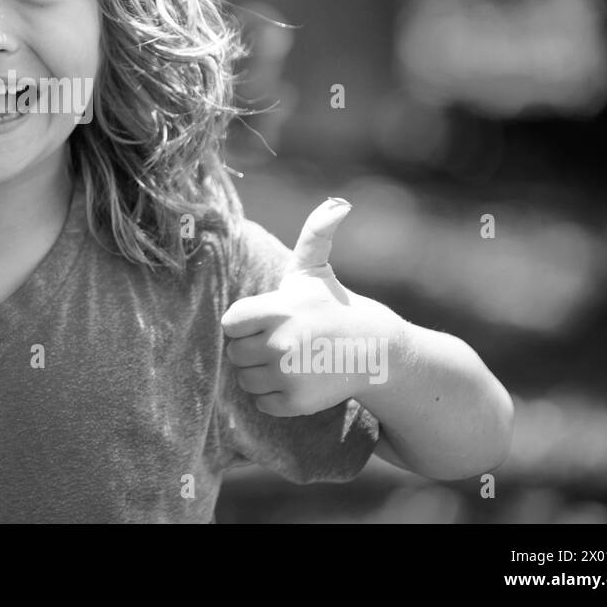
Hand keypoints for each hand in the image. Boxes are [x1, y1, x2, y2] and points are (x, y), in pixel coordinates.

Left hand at [219, 199, 401, 416]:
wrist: (375, 350)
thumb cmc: (334, 304)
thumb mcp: (317, 268)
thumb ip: (314, 235)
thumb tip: (337, 204)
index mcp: (278, 309)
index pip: (230, 323)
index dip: (246, 322)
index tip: (268, 320)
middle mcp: (281, 343)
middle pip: (234, 352)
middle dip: (252, 347)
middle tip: (281, 341)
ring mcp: (288, 374)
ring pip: (245, 379)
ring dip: (260, 372)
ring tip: (288, 360)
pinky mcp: (296, 401)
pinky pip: (261, 402)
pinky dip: (273, 396)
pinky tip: (295, 379)